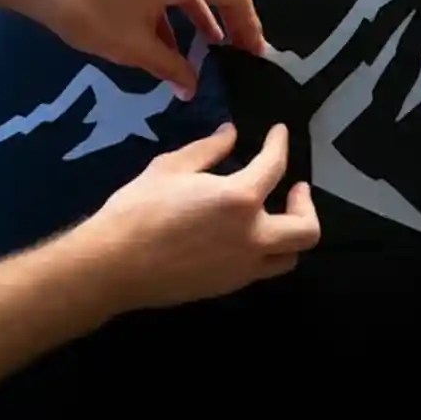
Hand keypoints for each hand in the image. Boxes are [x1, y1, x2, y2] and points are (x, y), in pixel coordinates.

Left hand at [10, 0, 265, 99]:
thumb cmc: (84, 10)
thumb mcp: (130, 46)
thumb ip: (168, 67)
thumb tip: (191, 88)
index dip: (250, 22)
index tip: (253, 51)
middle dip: (236, 11)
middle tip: (240, 44)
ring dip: (206, 12)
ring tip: (210, 48)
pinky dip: (179, 7)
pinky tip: (167, 40)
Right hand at [75, 122, 319, 310]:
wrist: (113, 265)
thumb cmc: (138, 210)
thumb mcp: (170, 168)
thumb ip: (208, 150)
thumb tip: (230, 134)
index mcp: (239, 199)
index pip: (275, 166)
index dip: (279, 144)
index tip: (279, 134)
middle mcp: (251, 236)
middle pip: (306, 229)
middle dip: (306, 205)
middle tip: (294, 188)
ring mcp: (243, 267)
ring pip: (290, 256)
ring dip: (290, 234)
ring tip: (273, 217)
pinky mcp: (228, 285)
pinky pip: (262, 269)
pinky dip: (265, 250)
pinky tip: (245, 236)